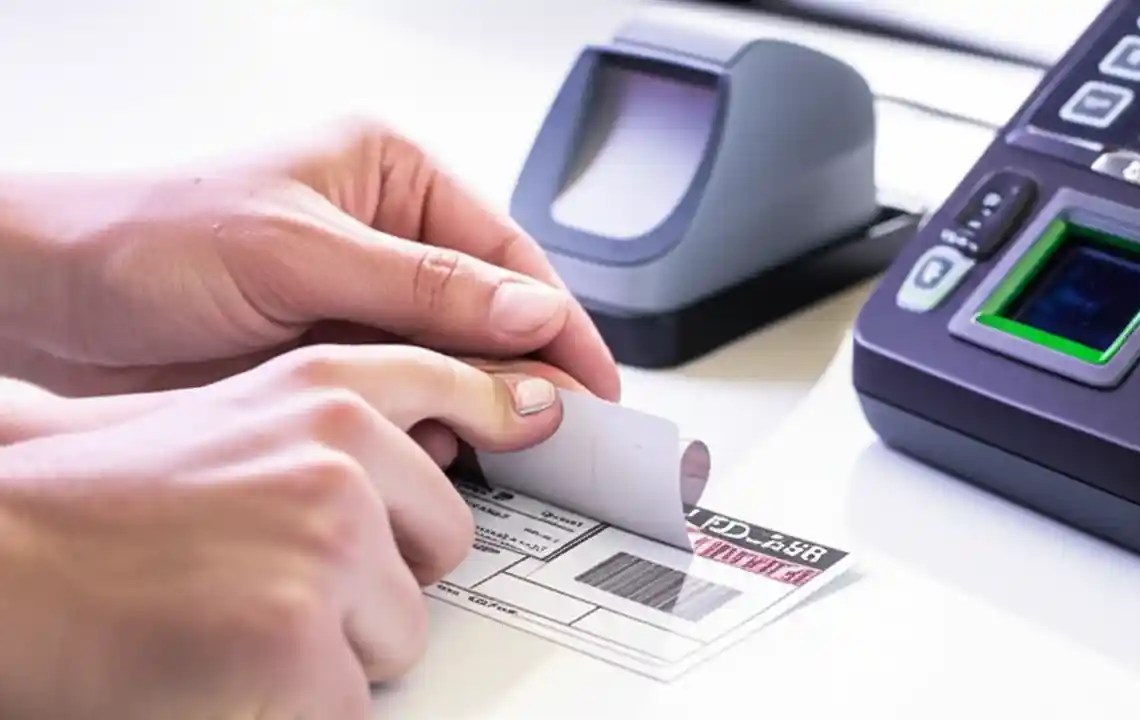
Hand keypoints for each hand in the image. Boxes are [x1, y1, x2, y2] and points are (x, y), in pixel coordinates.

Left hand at [0, 118, 618, 399]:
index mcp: (390, 176)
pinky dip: (426, 426)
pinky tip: (426, 444)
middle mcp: (384, 238)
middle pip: (490, 313)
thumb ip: (424, 288)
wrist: (47, 303)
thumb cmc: (149, 239)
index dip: (558, 321)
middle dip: (523, 371)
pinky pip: (408, 396)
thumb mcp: (299, 253)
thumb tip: (530, 313)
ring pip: (453, 363)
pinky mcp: (334, 358)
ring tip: (485, 441)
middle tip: (561, 431)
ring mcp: (360, 303)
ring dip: (472, 405)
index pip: (505, 253)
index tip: (594, 382)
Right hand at [0, 343, 562, 718]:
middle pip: (444, 545)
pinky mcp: (300, 637)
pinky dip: (297, 709)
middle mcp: (339, 453)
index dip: (505, 413)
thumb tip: (441, 447)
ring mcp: (327, 541)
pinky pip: (354, 705)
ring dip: (335, 649)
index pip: (458, 389)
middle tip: (274, 580)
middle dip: (380, 579)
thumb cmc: (89, 499)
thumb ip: (333, 423)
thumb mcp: (223, 418)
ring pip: (404, 633)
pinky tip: (224, 671)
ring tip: (236, 623)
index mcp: (322, 390)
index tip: (549, 421)